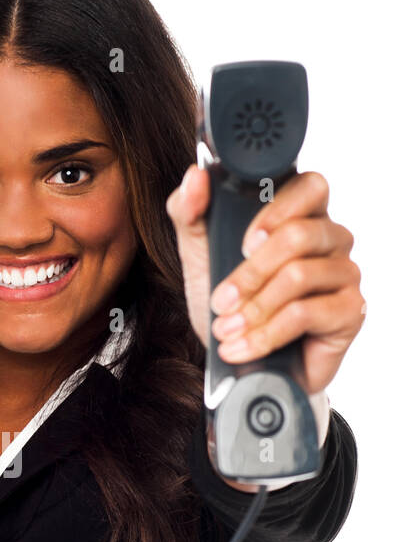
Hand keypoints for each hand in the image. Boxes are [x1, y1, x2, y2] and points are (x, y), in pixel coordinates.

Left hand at [165, 166, 365, 394]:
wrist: (243, 364)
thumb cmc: (230, 305)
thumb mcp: (199, 255)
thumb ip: (190, 211)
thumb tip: (195, 177)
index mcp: (302, 214)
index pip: (309, 186)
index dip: (275, 211)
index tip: (242, 244)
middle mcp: (331, 238)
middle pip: (299, 235)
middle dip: (250, 274)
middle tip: (221, 302)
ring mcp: (345, 273)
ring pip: (300, 275)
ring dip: (254, 309)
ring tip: (227, 330)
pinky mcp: (351, 311)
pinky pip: (307, 313)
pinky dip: (267, 333)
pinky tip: (245, 346)